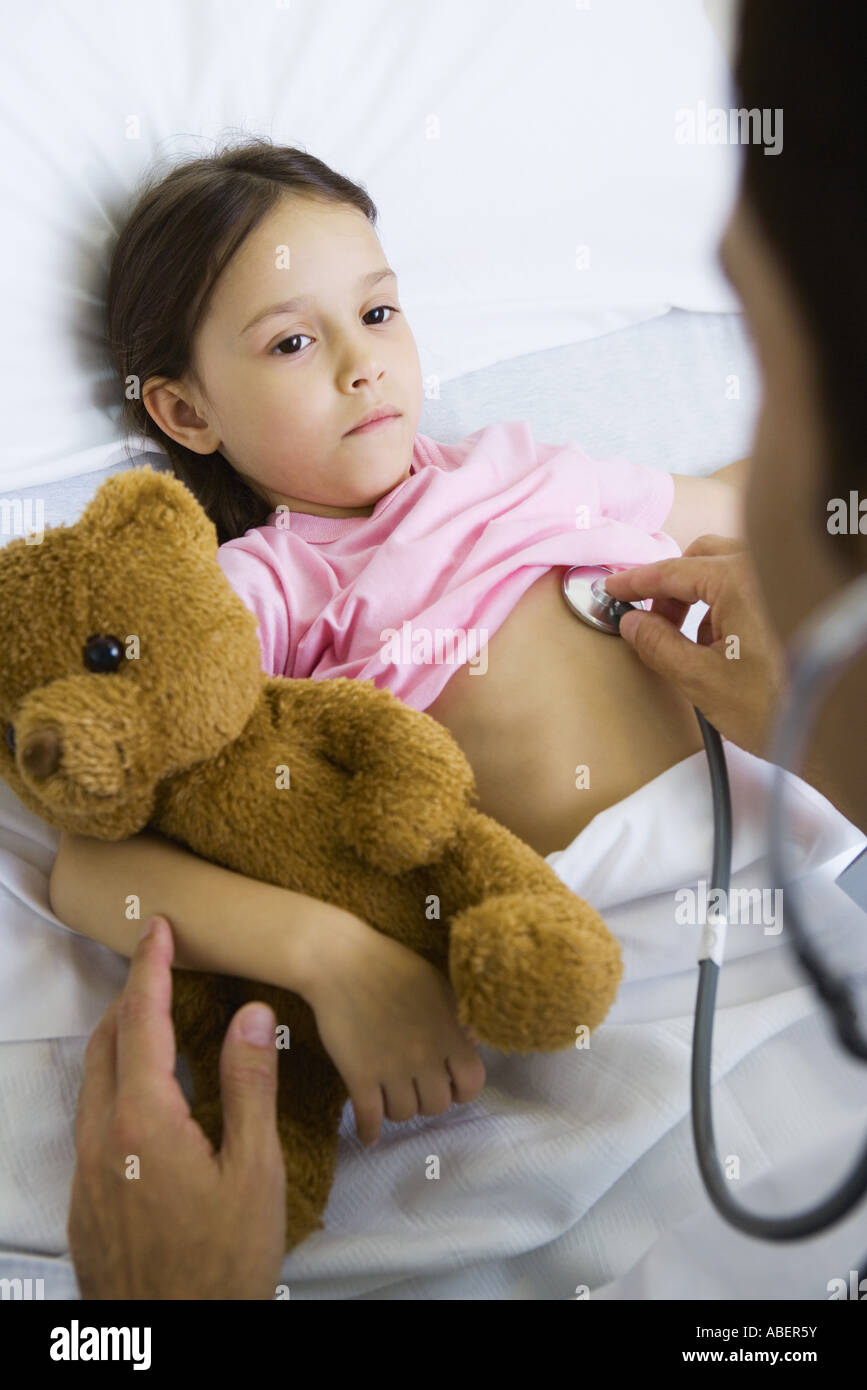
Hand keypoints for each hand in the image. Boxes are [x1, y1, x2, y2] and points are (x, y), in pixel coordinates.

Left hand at [68, 916, 285, 1299]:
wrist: (174, 1340)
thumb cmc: (222, 1263)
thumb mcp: (254, 1171)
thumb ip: (248, 1085)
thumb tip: (250, 1013)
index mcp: (142, 1122)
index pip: (141, 1021)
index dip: (151, 968)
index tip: (159, 928)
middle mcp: (101, 1139)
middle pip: (106, 1043)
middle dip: (131, 995)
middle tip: (161, 963)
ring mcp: (85, 1172)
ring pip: (93, 1082)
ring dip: (121, 1039)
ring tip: (156, 1020)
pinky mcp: (84, 1201)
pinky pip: (92, 1120)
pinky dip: (116, 1084)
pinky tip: (150, 1099)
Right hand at [305, 920, 486, 1147]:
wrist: (340, 960)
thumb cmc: (390, 966)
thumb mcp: (437, 986)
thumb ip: (458, 1018)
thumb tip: (474, 1045)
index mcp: (448, 1032)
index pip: (472, 1083)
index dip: (463, 1090)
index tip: (449, 1085)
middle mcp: (425, 1055)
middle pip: (436, 1106)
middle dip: (426, 1100)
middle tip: (414, 1088)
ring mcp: (392, 1067)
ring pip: (404, 1114)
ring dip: (398, 1109)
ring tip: (390, 1097)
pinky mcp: (359, 1074)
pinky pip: (370, 1118)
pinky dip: (370, 1130)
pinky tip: (369, 1133)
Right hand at [603, 534, 788, 757]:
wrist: (833, 729)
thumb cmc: (777, 707)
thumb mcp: (701, 680)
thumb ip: (658, 644)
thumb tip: (634, 623)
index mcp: (739, 579)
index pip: (672, 570)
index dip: (636, 583)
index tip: (613, 591)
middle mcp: (765, 568)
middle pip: (701, 557)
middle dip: (672, 588)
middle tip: (655, 624)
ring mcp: (784, 581)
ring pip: (726, 570)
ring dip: (701, 598)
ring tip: (696, 643)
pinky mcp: (796, 599)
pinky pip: (751, 584)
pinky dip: (728, 604)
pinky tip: (727, 645)